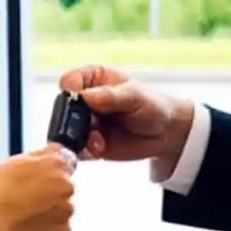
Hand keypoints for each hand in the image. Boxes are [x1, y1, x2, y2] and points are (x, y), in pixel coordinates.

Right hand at [0, 145, 74, 230]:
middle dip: (48, 191)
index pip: (63, 160)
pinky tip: (29, 227)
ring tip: (24, 215)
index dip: (48, 169)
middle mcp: (65, 185)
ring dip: (49, 211)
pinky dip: (48, 229)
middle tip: (25, 198)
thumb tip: (47, 153)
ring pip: (61, 208)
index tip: (40, 177)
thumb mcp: (9, 163)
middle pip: (62, 186)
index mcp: (54, 163)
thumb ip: (35, 157)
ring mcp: (65, 209)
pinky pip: (59, 228)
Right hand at [58, 65, 194, 168]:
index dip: (70, 88)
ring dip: (77, 136)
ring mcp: (87, 124)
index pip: (71, 80)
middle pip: (64, 107)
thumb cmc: (152, 105)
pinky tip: (100, 147)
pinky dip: (85, 150)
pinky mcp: (90, 144)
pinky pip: (78, 149)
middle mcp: (86, 101)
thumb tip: (86, 96)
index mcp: (95, 80)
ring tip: (96, 139)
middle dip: (70, 117)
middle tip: (85, 123)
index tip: (76, 96)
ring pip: (67, 130)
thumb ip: (110, 96)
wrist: (167, 133)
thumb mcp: (135, 96)